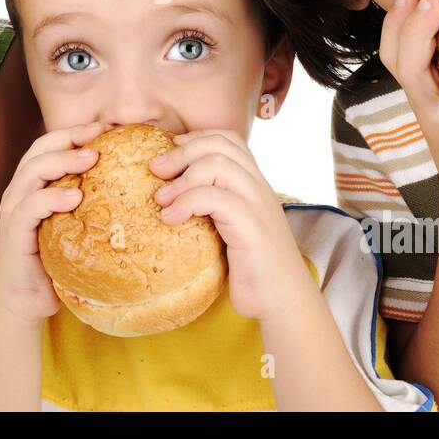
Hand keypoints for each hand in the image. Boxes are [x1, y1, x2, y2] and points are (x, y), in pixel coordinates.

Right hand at [0, 123, 105, 323]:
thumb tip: (135, 193)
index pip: (50, 146)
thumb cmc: (53, 264)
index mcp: (34, 186)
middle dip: (71, 137)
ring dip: (64, 159)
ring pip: (34, 170)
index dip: (75, 132)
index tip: (105, 127)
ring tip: (92, 157)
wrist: (23, 302)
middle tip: (101, 133)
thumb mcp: (74, 229)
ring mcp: (14, 210)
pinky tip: (75, 197)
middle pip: (40, 149)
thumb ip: (90, 207)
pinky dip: (52, 197)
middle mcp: (20, 191)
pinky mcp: (14, 232)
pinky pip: (31, 207)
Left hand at [150, 129, 313, 323]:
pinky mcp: (252, 227)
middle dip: (182, 152)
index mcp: (254, 184)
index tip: (170, 152)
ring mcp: (258, 205)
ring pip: (218, 165)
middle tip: (155, 169)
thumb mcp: (230, 229)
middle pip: (220, 146)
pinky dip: (187, 202)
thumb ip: (212, 208)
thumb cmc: (251, 268)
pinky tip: (170, 218)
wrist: (283, 301)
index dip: (196, 138)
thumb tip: (167, 197)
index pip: (229, 140)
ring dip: (182, 178)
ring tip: (160, 199)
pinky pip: (215, 198)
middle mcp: (259, 188)